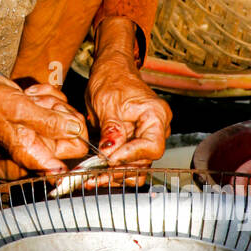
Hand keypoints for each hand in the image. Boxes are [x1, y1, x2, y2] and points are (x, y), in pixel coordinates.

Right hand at [0, 38, 87, 179]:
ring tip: (31, 99)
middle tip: (43, 105)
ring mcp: (41, 131)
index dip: (73, 144)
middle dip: (62, 113)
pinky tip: (31, 94)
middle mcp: (39, 146)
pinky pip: (59, 105)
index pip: (67, 166)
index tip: (67, 126)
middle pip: (74, 135)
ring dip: (52, 101)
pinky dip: (48, 94)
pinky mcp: (41, 117)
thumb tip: (75, 130)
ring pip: (67, 117)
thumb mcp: (19, 110)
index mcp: (33, 154)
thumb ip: (48, 122)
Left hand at [86, 50, 170, 165]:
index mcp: (156, 115)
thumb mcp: (107, 102)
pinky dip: (113, 171)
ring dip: (115, 175)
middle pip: (144, 160)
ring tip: (93, 179)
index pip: (152, 146)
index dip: (131, 156)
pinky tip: (96, 174)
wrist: (110, 71)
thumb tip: (110, 152)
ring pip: (136, 167)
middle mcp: (156, 129)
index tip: (109, 159)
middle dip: (119, 170)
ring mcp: (145, 137)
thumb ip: (111, 129)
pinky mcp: (134, 143)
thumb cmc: (111, 79)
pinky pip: (128, 162)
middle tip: (95, 176)